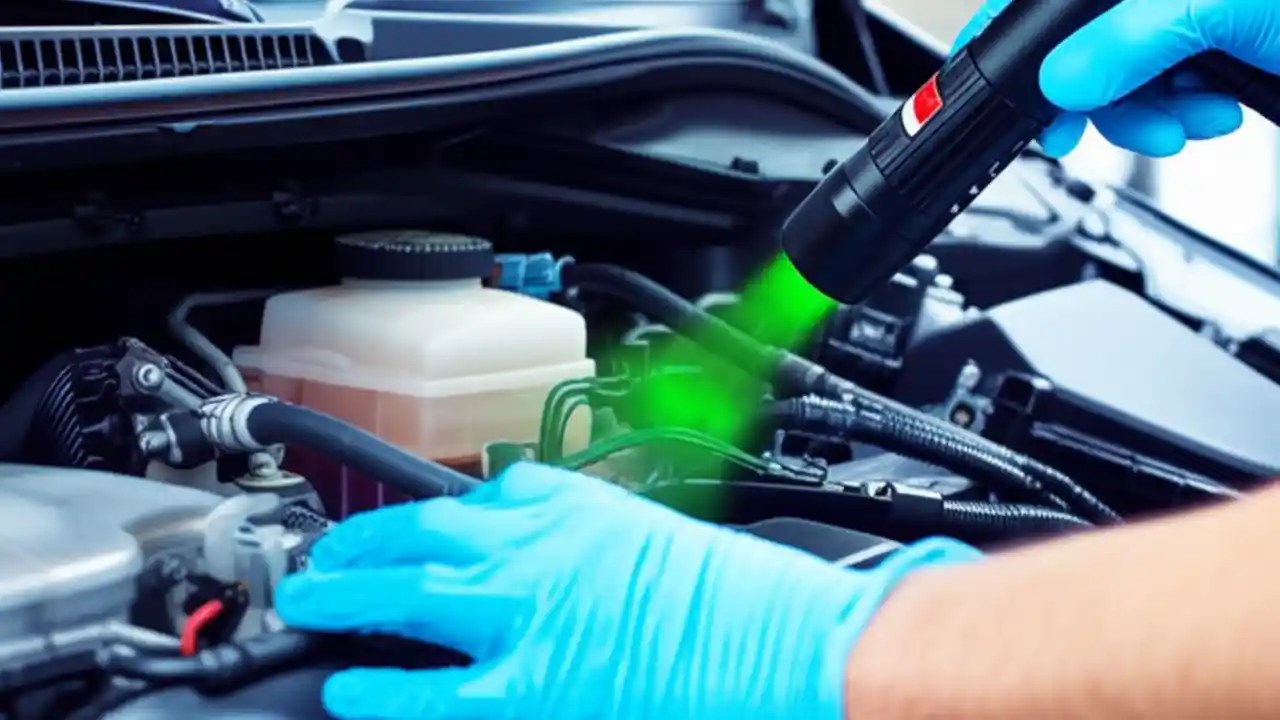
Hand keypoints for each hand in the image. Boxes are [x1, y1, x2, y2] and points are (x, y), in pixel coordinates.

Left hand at [275, 463, 978, 719]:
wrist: (787, 643)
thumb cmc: (741, 600)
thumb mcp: (654, 542)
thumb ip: (588, 540)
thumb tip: (547, 554)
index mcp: (576, 504)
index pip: (480, 495)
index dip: (424, 514)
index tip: (401, 522)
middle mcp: (538, 544)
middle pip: (424, 529)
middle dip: (362, 542)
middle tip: (322, 556)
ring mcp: (526, 611)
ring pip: (410, 589)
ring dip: (347, 592)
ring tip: (308, 600)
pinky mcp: (528, 686)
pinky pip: (429, 690)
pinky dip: (378, 690)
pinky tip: (346, 690)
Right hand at [954, 0, 1279, 157]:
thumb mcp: (1225, 9)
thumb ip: (1132, 40)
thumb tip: (1064, 76)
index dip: (1028, 39)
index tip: (1016, 90)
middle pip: (1090, 38)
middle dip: (1103, 91)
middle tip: (1105, 125)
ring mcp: (1200, 12)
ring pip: (1128, 68)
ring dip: (1147, 111)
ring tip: (1188, 120)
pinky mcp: (1225, 43)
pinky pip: (1170, 84)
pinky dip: (1181, 110)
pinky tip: (1211, 113)